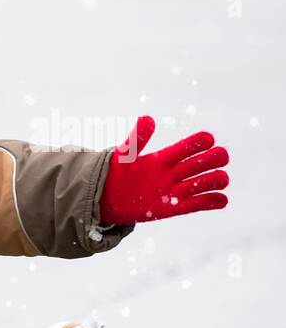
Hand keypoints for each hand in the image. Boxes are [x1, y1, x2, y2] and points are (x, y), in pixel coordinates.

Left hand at [98, 116, 228, 225]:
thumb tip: (148, 119)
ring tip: (213, 181)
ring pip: (207, 182)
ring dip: (216, 180)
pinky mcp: (175, 208)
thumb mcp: (124, 156)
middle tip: (215, 160)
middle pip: (205, 161)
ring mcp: (176, 190)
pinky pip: (200, 204)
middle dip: (215, 158)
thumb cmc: (117, 174)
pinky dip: (214, 201)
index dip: (202, 141)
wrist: (108, 198)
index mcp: (164, 157)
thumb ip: (136, 139)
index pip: (190, 146)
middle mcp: (174, 172)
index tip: (207, 141)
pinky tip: (220, 200)